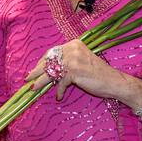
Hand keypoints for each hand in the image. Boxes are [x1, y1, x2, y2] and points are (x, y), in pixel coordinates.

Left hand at [24, 40, 141, 105]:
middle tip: (28, 79)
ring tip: (34, 88)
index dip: (42, 62)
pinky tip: (59, 96)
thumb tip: (49, 70)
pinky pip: (61, 81)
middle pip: (49, 60)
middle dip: (37, 71)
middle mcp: (73, 49)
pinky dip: (59, 90)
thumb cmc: (98, 75)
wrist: (113, 81)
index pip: (52, 52)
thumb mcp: (81, 63)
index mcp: (74, 44)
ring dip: (41, 81)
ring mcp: (74, 59)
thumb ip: (67, 62)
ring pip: (52, 71)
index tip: (35, 70)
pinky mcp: (75, 71)